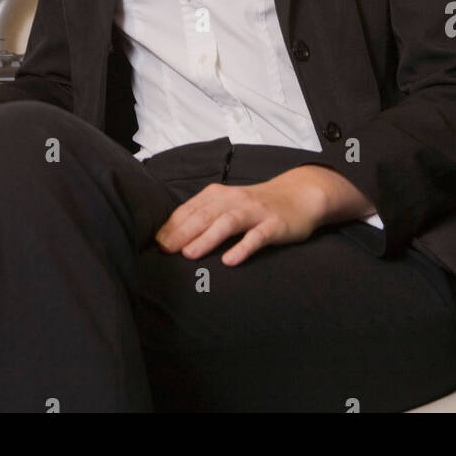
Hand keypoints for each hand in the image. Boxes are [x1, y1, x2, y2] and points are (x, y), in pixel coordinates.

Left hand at [154, 167, 332, 267]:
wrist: (299, 195)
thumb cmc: (256, 205)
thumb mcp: (229, 204)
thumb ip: (204, 216)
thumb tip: (172, 237)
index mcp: (220, 195)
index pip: (191, 209)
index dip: (172, 225)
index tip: (155, 243)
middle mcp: (235, 200)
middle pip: (205, 215)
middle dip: (183, 232)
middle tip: (165, 250)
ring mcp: (255, 212)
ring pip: (228, 222)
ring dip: (207, 237)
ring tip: (189, 254)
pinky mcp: (274, 226)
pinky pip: (257, 237)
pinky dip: (243, 247)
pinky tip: (230, 261)